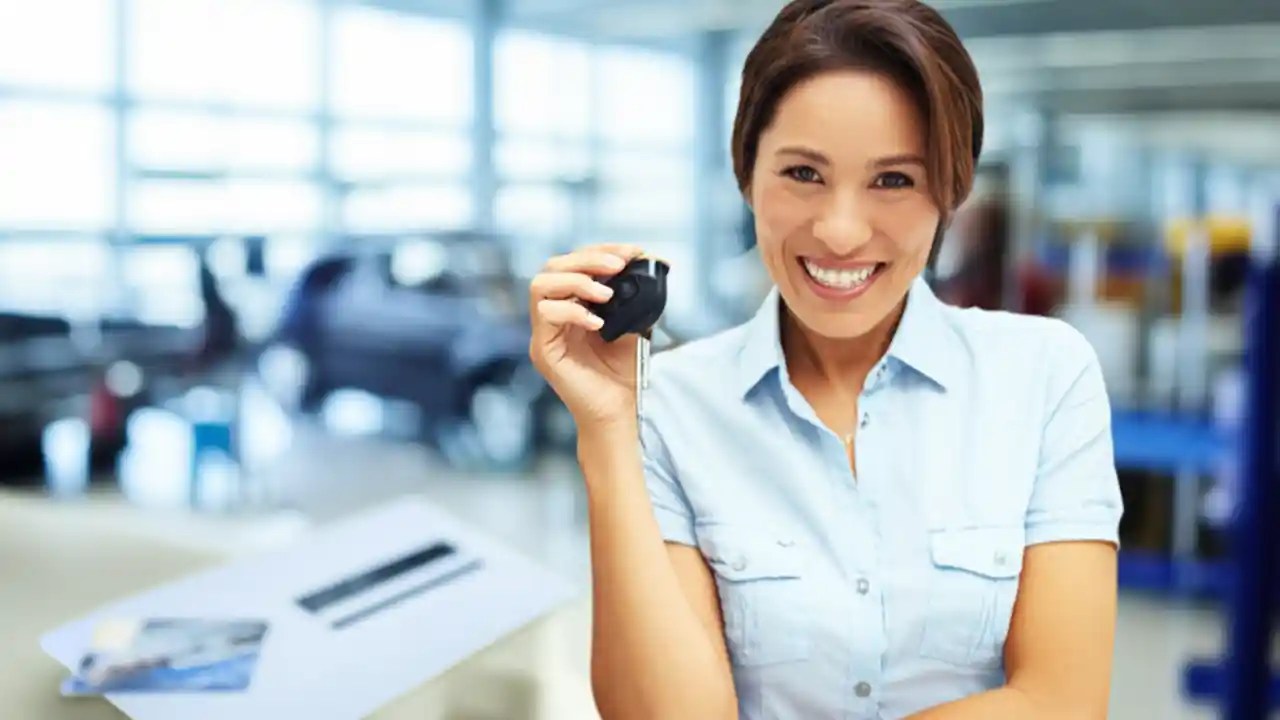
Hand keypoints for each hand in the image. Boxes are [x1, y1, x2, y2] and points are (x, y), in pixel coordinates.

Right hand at [529, 244, 645, 428]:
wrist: (617, 412)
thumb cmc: (622, 373)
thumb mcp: (633, 324)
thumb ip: (632, 295)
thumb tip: (647, 262)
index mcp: (571, 304)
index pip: (575, 263)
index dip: (601, 251)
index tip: (632, 251)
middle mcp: (553, 314)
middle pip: (553, 266)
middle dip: (588, 259)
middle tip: (618, 266)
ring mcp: (544, 332)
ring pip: (541, 284)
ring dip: (576, 281)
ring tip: (606, 294)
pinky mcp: (542, 350)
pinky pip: (546, 315)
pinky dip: (573, 311)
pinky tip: (598, 322)